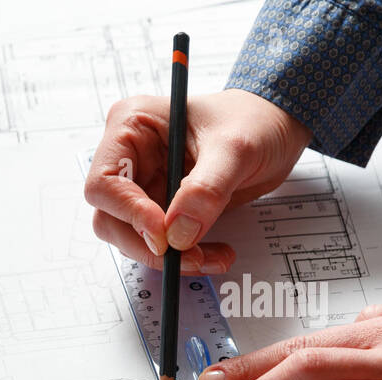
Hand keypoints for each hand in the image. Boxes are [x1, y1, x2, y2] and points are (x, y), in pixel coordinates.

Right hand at [84, 89, 310, 273]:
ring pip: (131, 238)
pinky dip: (181, 256)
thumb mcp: (236, 148)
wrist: (277, 128)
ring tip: (208, 257)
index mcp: (132, 126)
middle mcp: (129, 158)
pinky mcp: (159, 209)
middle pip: (111, 217)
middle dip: (148, 244)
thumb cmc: (255, 120)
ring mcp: (142, 185)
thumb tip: (177, 232)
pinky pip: (157, 244)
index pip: (104, 182)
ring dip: (166, 257)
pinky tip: (210, 254)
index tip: (161, 233)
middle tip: (186, 255)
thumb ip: (206, 189)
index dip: (128, 212)